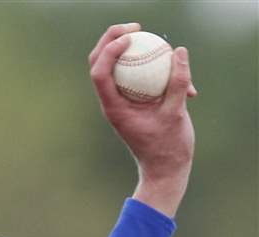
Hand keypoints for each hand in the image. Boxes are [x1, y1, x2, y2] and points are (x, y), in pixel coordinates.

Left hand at [89, 23, 195, 217]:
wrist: (165, 168)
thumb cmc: (167, 148)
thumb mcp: (176, 114)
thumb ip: (178, 82)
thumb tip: (179, 51)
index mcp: (114, 108)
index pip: (99, 73)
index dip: (109, 49)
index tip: (131, 37)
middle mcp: (114, 102)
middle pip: (100, 63)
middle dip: (112, 39)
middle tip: (137, 26)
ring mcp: (123, 100)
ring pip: (118, 65)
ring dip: (134, 48)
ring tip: (160, 44)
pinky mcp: (136, 100)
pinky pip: (138, 73)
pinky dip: (154, 65)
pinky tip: (177, 68)